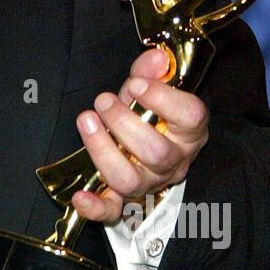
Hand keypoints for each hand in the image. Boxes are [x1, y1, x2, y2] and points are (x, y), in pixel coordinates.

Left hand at [72, 47, 209, 224]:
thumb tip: (156, 57)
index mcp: (188, 131)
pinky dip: (95, 207)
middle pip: (156, 152)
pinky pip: (112, 212)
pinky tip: (79, 195)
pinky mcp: (124, 200)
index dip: (163, 99)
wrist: (141, 141)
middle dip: (125, 123)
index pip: (190, 117)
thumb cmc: (148, 115)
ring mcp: (148, 183)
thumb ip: (149, 72)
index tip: (136, 84)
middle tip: (104, 100)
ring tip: (87, 120)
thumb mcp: (149, 89)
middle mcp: (173, 162)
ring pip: (130, 179)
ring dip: (103, 150)